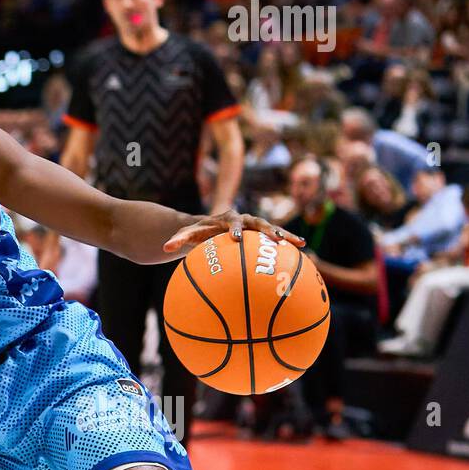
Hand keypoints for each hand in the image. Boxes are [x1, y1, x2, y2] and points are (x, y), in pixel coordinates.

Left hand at [162, 209, 305, 256]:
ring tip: (299, 243)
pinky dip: (289, 242)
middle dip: (267, 230)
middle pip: (258, 223)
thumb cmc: (198, 232)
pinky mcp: (262, 234)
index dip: (234, 229)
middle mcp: (244, 220)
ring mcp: (255, 226)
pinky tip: (304, 250)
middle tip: (277, 240)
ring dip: (285, 235)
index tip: (236, 238)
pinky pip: (277, 239)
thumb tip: (164, 248)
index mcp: (226, 219)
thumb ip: (177, 240)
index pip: (231, 222)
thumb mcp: (186, 234)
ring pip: (272, 229)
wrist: (210, 227)